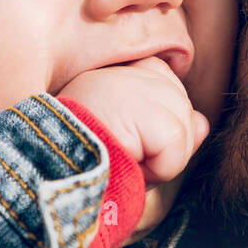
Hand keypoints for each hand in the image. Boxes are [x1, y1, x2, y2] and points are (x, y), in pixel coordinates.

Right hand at [58, 56, 208, 241]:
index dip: (152, 126)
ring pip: (183, 129)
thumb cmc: (76, 166)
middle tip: (119, 155)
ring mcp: (132, 84)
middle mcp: (123, 70)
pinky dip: (159, 169)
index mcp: (112, 73)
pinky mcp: (142, 107)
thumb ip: (169, 129)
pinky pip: (176, 145)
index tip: (118, 141)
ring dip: (158, 161)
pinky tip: (126, 163)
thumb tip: (203, 123)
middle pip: (181, 108)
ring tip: (119, 160)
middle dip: (161, 145)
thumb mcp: (126, 145)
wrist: (44, 177)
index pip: (165, 87)